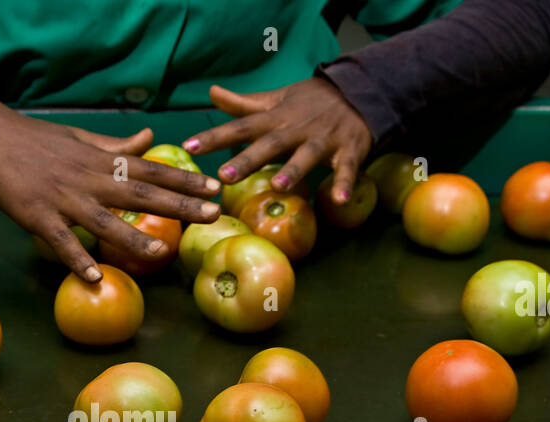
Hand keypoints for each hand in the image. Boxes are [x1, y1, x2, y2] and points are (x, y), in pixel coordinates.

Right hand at [0, 92, 222, 280]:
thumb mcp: (79, 136)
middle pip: (140, 192)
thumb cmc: (34, 138)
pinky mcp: (36, 215)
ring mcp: (62, 198)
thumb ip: (115, 145)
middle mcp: (87, 177)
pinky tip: (94, 277)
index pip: (150, 168)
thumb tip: (149, 138)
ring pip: (104, 220)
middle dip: (178, 204)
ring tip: (161, 252)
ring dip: (133, 237)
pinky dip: (77, 260)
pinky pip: (61, 241)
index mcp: (99, 159)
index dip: (184, 178)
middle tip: (212, 213)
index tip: (215, 186)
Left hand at [182, 78, 372, 208]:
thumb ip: (244, 104)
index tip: (189, 146)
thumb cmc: (310, 102)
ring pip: (306, 156)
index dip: (215, 137)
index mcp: (276, 118)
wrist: (360, 91)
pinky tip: (338, 200)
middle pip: (269, 144)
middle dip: (248, 159)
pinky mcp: (348, 151)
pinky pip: (346, 169)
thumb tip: (212, 93)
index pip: (240, 126)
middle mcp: (296, 128)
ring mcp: (323, 140)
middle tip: (224, 176)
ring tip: (279, 187)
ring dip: (293, 170)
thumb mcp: (277, 99)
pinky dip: (343, 184)